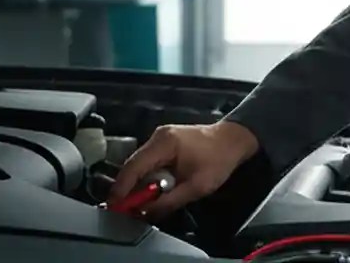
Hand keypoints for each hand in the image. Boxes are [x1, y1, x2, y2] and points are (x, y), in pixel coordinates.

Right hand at [108, 120, 259, 217]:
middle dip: (129, 188)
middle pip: (133, 165)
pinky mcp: (164, 141)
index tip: (114, 205)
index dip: (121, 188)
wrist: (234, 139)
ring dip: (140, 182)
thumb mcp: (196, 187)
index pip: (133, 167)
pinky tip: (154, 187)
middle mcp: (158, 136)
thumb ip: (168, 201)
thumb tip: (145, 213)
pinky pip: (149, 160)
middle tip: (127, 208)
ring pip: (140, 164)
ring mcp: (160, 137)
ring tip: (141, 200)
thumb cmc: (219, 160)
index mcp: (164, 143)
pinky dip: (148, 175)